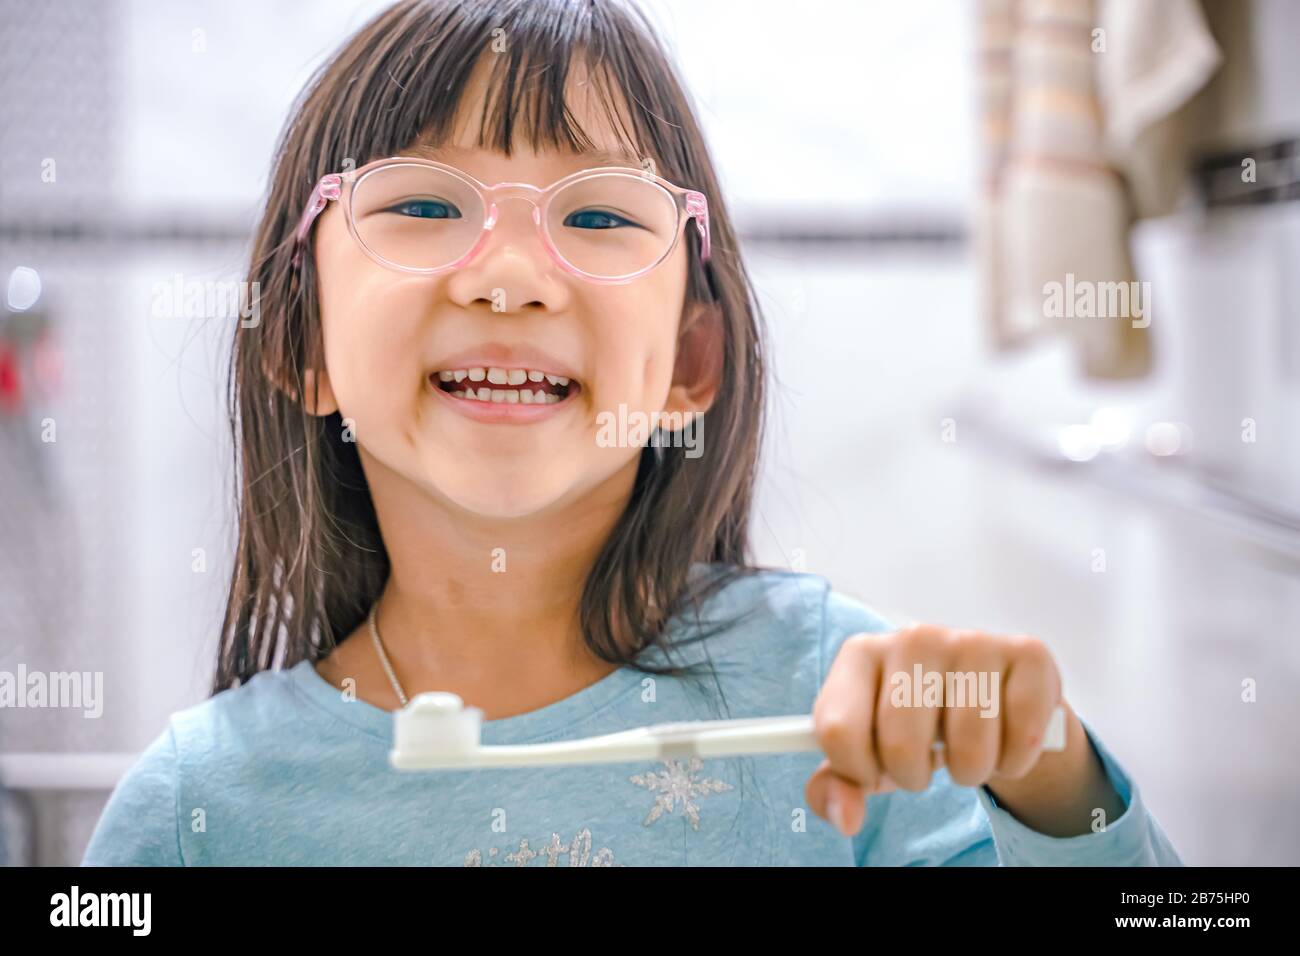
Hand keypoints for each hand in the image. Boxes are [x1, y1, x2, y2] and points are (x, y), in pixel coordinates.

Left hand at [805, 623, 1109, 836]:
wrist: (989, 694)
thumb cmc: (916, 726)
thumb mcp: (869, 753)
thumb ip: (837, 786)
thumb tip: (845, 818)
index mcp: (861, 655)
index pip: (837, 729)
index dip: (857, 771)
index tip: (874, 770)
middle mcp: (913, 638)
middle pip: (902, 745)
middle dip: (914, 776)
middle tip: (925, 762)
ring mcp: (971, 641)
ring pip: (968, 747)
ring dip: (970, 772)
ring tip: (967, 752)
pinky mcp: (1026, 653)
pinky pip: (1023, 737)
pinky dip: (1015, 761)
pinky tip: (1005, 741)